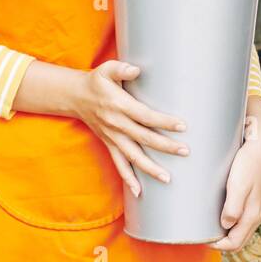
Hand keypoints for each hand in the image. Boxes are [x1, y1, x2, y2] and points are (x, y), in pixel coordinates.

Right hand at [68, 59, 188, 197]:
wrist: (75, 97)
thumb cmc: (96, 82)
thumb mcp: (105, 70)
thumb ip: (121, 69)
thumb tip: (136, 69)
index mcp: (119, 105)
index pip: (145, 116)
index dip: (163, 121)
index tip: (182, 126)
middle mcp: (116, 124)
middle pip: (144, 138)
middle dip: (165, 146)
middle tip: (185, 151)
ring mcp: (112, 137)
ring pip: (132, 156)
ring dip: (150, 168)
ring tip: (167, 179)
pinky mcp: (109, 144)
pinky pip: (119, 164)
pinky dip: (128, 179)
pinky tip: (139, 192)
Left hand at [210, 99, 260, 251]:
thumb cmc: (248, 162)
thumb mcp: (238, 184)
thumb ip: (233, 207)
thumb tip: (225, 225)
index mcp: (253, 215)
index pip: (235, 243)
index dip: (217, 246)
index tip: (201, 238)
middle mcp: (257, 215)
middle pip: (238, 240)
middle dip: (221, 242)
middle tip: (202, 233)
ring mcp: (257, 207)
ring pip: (240, 230)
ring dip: (226, 232)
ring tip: (208, 224)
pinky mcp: (254, 198)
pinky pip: (242, 219)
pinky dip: (231, 222)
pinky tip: (220, 212)